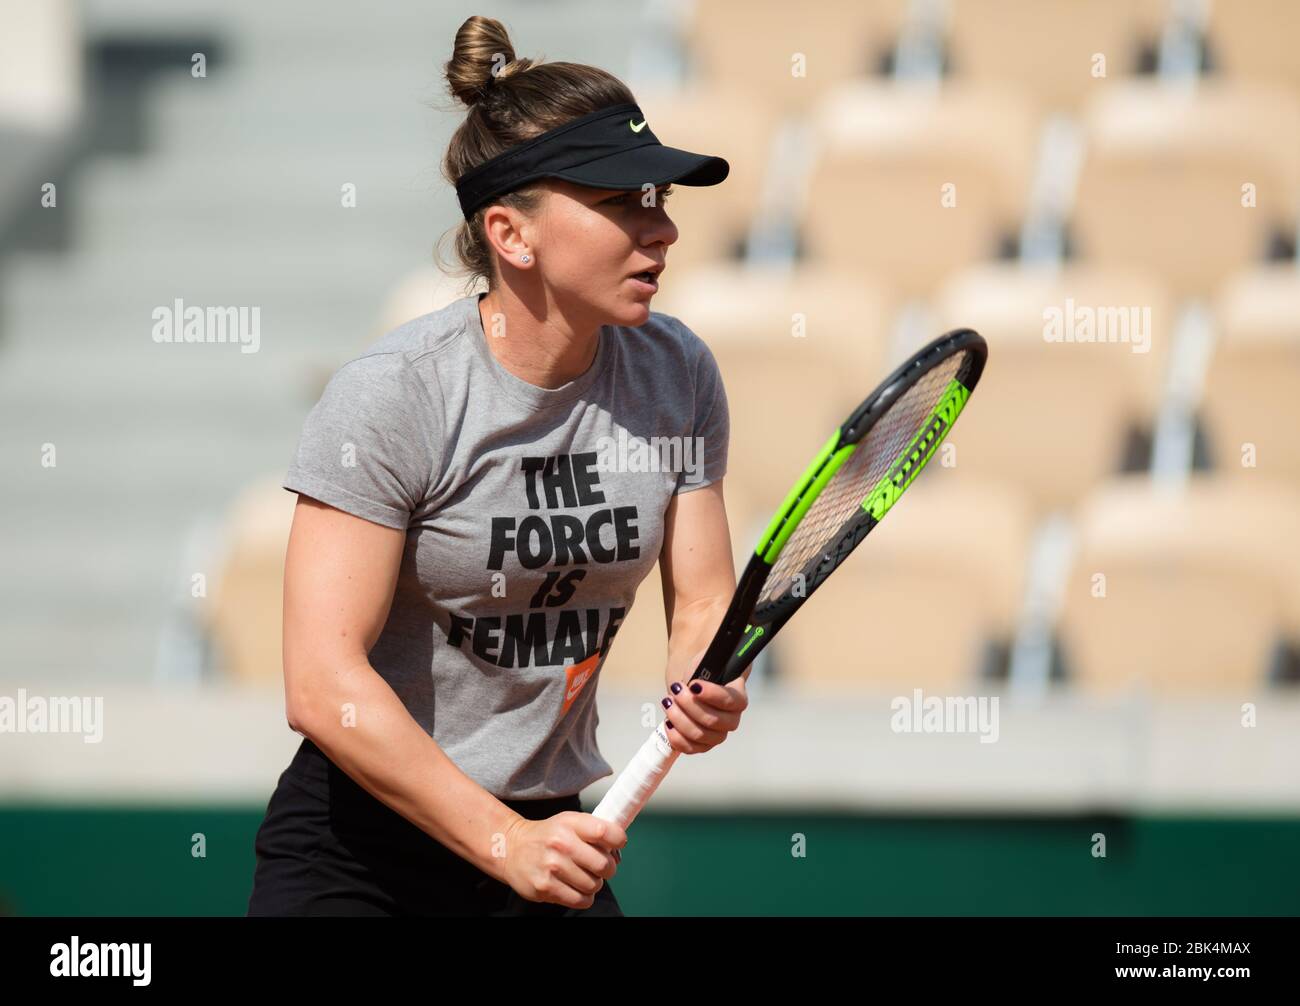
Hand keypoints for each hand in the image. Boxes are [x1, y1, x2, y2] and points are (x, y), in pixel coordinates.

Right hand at [500, 812, 626, 909]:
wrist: (511, 849)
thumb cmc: (548, 836)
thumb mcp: (568, 822)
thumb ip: (593, 830)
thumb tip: (618, 851)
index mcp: (569, 824)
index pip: (606, 832)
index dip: (619, 840)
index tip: (617, 844)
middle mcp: (561, 844)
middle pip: (604, 865)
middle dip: (608, 869)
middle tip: (599, 867)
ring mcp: (552, 867)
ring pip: (594, 885)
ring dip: (594, 884)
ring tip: (582, 876)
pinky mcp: (545, 888)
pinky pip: (580, 900)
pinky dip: (584, 897)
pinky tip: (575, 888)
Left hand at [661, 646, 749, 754]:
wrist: (692, 682)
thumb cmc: (703, 669)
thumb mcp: (710, 658)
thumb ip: (718, 654)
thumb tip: (725, 636)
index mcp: (738, 696)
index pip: (732, 701)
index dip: (713, 695)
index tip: (694, 684)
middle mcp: (732, 719)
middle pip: (714, 721)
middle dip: (690, 706)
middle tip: (676, 690)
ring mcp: (718, 734)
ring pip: (700, 735)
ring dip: (680, 719)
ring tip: (668, 702)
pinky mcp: (702, 744)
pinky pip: (691, 749)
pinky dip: (677, 738)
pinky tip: (668, 723)